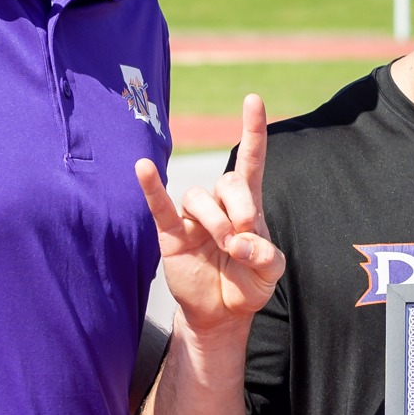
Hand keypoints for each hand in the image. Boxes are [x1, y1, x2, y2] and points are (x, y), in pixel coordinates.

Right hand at [136, 95, 285, 335]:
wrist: (222, 314)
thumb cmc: (247, 284)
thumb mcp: (270, 272)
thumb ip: (266, 255)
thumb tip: (240, 242)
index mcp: (248, 204)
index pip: (251, 160)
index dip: (253, 131)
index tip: (254, 100)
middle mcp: (220, 204)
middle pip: (228, 181)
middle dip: (241, 208)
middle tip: (243, 239)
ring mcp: (193, 217)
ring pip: (199, 197)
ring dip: (216, 220)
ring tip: (224, 246)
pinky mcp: (172, 233)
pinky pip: (159, 206)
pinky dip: (152, 187)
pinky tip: (143, 168)